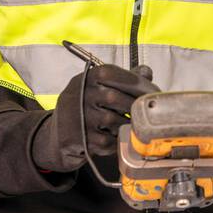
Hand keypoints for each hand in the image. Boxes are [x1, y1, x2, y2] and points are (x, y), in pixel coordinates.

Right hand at [32, 63, 158, 171]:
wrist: (58, 133)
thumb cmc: (85, 106)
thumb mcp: (99, 86)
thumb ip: (124, 79)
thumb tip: (147, 72)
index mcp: (87, 77)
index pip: (117, 75)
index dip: (140, 84)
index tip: (154, 92)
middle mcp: (80, 95)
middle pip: (116, 98)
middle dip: (135, 106)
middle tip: (147, 112)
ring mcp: (78, 118)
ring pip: (114, 121)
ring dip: (127, 124)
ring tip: (130, 125)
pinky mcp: (79, 140)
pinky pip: (108, 141)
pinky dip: (117, 140)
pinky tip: (117, 137)